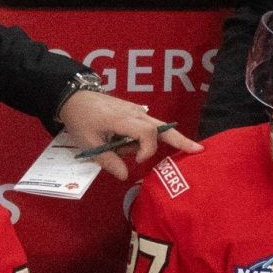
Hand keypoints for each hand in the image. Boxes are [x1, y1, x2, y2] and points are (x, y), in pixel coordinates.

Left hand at [57, 91, 202, 179]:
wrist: (73, 96)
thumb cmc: (79, 119)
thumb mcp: (88, 143)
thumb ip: (107, 160)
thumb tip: (125, 175)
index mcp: (123, 119)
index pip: (148, 134)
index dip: (148, 150)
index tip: (137, 161)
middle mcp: (134, 113)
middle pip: (162, 127)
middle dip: (180, 140)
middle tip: (198, 150)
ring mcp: (135, 111)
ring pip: (157, 126)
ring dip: (163, 140)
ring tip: (168, 148)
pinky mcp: (133, 112)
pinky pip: (148, 125)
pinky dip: (151, 137)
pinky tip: (137, 147)